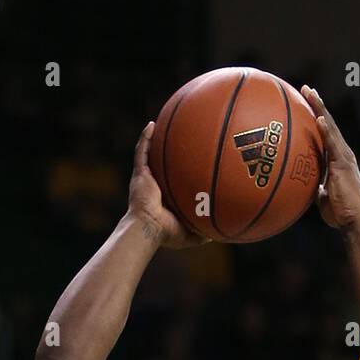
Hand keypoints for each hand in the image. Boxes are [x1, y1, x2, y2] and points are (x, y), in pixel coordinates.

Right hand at [127, 122, 207, 250]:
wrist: (149, 228)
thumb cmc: (167, 234)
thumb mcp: (191, 234)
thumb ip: (204, 231)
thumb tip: (219, 232)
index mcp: (166, 198)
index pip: (175, 181)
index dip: (182, 172)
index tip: (193, 162)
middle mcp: (155, 186)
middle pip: (163, 164)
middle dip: (170, 153)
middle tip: (182, 138)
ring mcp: (146, 179)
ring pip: (151, 155)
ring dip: (156, 140)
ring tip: (164, 124)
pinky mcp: (139, 174)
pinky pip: (141, 152)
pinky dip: (145, 138)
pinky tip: (151, 125)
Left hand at [300, 86, 359, 232]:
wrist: (353, 222)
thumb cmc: (340, 214)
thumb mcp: (323, 198)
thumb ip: (315, 188)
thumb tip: (304, 186)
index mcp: (339, 160)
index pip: (326, 135)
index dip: (318, 118)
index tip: (308, 103)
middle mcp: (343, 154)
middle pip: (328, 125)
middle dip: (317, 106)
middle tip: (307, 89)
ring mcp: (344, 158)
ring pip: (330, 128)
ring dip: (319, 110)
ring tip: (310, 93)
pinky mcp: (342, 165)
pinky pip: (332, 144)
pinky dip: (325, 130)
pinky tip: (318, 118)